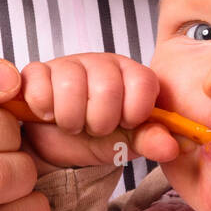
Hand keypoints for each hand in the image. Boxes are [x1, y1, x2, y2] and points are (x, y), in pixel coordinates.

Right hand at [17, 53, 181, 172]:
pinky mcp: (37, 72)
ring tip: (72, 124)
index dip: (134, 112)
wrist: (62, 145)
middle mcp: (102, 63)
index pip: (142, 83)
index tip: (125, 125)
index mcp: (131, 75)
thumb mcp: (129, 143)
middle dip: (100, 121)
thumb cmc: (100, 139)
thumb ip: (151, 141)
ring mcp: (68, 64)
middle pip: (107, 87)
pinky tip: (48, 114)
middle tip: (94, 128)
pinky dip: (43, 107)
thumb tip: (173, 148)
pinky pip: (39, 83)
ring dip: (71, 118)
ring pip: (71, 85)